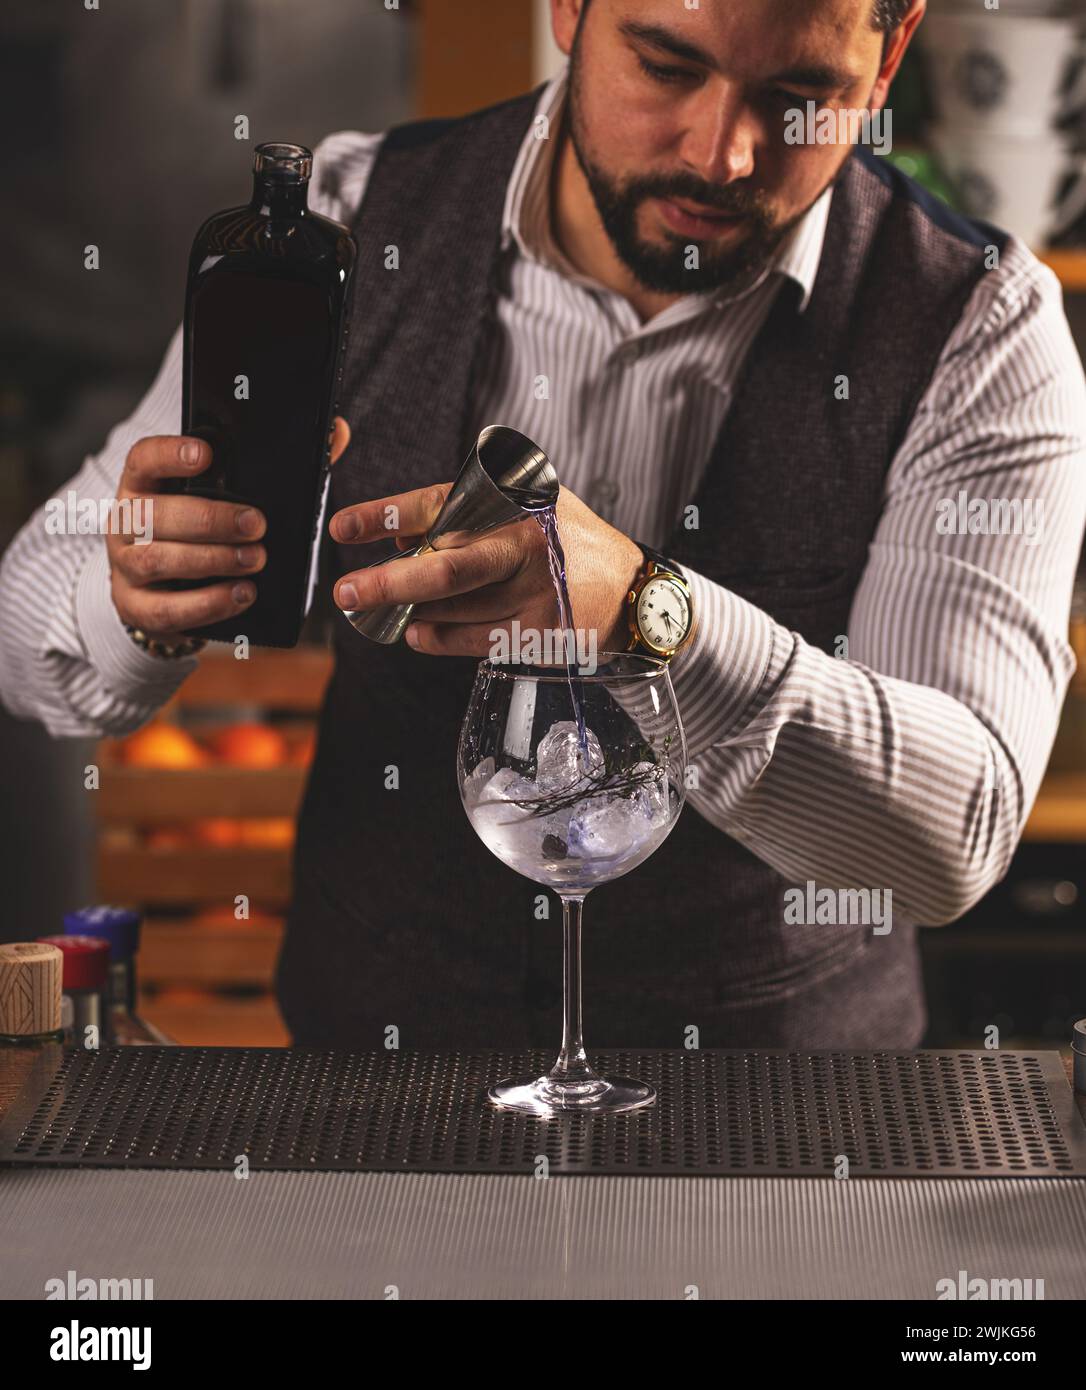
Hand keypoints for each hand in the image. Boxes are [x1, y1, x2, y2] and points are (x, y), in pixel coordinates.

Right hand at [108, 418, 350, 638]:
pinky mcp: (136, 608)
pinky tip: (243, 594)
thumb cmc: (201, 533)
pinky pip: (167, 608)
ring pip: (158, 560)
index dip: (170, 454)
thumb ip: (276, 466)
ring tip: (256, 560)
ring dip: (212, 560)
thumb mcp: (225, 498)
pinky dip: (208, 603)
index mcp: (144, 486)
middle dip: (209, 519)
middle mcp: (124, 523)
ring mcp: (125, 567)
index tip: (206, 454)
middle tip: (257, 524)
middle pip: (153, 514)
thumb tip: (335, 431)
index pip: (143, 459)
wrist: (163, 592)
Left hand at [330, 481, 642, 657]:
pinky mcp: (538, 633)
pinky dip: (436, 639)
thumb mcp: (530, 504)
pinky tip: (418, 632)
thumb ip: (470, 512)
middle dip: (386, 583)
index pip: (439, 504)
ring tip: (387, 609)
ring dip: (411, 612)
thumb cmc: (568, 542)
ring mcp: (534, 594)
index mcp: (517, 500)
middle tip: (346, 593)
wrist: (634, 591)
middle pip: (445, 570)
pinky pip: (470, 641)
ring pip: (452, 611)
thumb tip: (401, 537)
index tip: (343, 528)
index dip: (384, 516)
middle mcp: (526, 544)